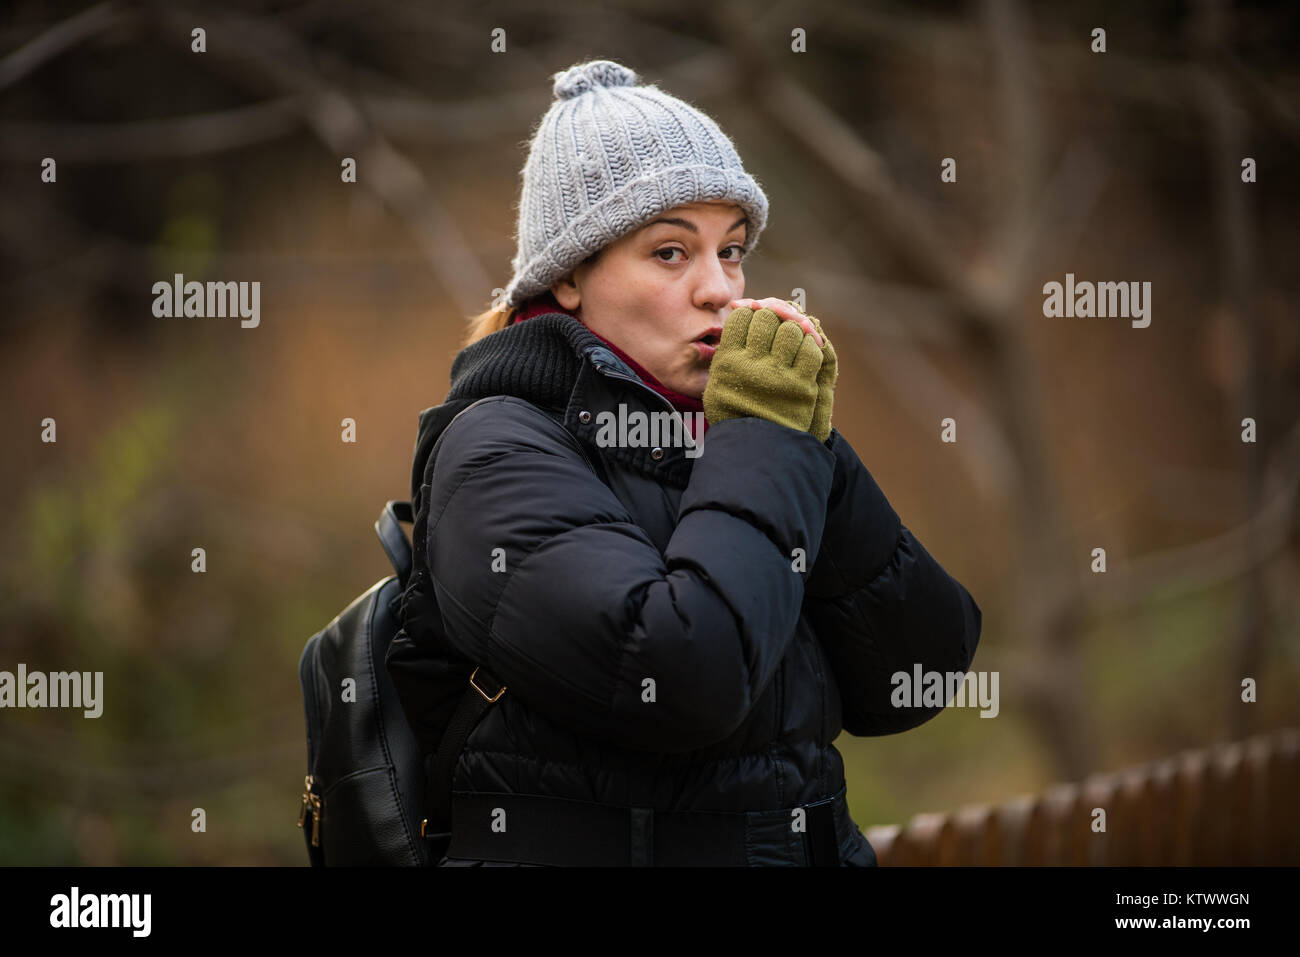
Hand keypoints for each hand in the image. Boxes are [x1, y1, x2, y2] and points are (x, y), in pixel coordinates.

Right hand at [703, 304, 822, 436]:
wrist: (756, 448)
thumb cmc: (736, 410)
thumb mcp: (719, 381)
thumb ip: (728, 350)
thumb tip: (742, 310)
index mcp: (729, 361)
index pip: (743, 317)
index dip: (751, 315)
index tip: (755, 325)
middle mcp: (752, 365)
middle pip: (768, 318)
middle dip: (773, 320)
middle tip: (775, 331)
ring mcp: (779, 375)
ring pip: (792, 330)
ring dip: (794, 332)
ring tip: (789, 344)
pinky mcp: (802, 386)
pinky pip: (812, 351)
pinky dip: (810, 348)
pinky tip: (803, 355)